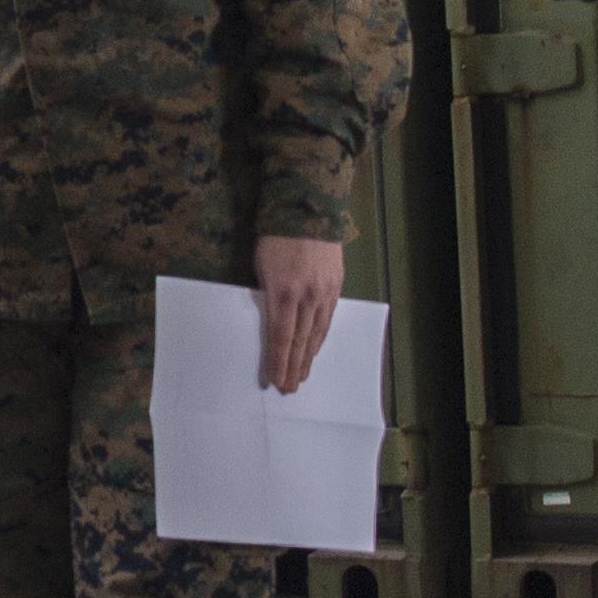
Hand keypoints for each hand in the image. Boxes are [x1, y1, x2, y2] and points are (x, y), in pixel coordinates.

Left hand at [250, 237, 343, 393]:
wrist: (308, 209)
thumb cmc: (275, 236)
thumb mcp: (261, 267)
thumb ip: (267, 296)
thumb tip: (270, 321)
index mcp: (283, 292)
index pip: (279, 337)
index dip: (277, 362)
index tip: (273, 381)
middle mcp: (306, 297)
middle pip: (299, 341)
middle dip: (293, 367)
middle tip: (288, 389)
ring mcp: (324, 292)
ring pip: (316, 333)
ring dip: (308, 357)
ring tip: (301, 376)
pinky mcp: (336, 286)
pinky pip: (328, 319)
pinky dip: (320, 337)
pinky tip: (315, 349)